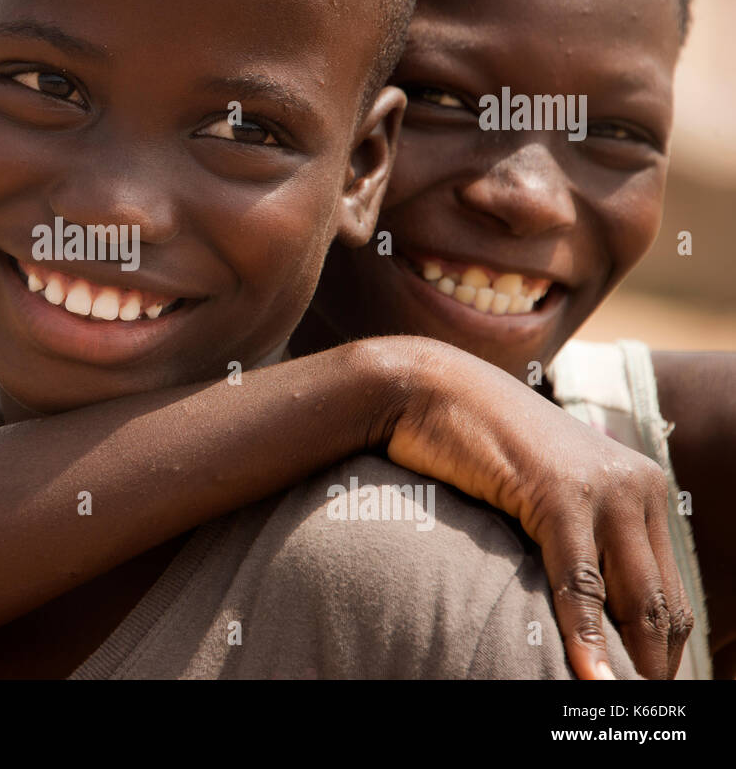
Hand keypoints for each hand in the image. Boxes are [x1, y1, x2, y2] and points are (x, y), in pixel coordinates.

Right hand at [383, 338, 693, 679]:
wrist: (428, 387)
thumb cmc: (471, 443)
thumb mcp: (537, 491)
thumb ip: (571, 536)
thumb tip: (578, 607)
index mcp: (641, 488)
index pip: (667, 592)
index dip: (659, 651)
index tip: (636, 689)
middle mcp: (638, 486)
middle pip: (661, 603)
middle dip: (651, 666)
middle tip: (625, 708)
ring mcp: (604, 488)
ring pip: (634, 599)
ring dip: (628, 665)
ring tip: (610, 706)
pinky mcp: (560, 493)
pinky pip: (579, 582)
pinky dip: (584, 636)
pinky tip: (584, 673)